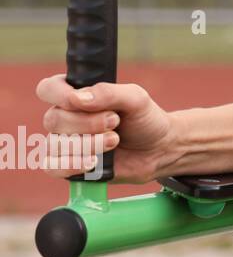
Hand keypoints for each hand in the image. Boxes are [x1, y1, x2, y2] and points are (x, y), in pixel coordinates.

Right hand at [36, 75, 174, 183]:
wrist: (159, 149)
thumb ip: (108, 93)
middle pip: (54, 119)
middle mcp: (65, 117)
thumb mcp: (135, 98)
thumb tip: (76, 98)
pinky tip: (93, 162)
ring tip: (114, 141)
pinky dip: (72, 165)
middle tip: (115, 122)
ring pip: (55, 144)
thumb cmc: (144, 119)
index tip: (80, 101)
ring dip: (88, 144)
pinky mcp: (68, 166)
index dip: (59, 95)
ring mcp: (64, 142)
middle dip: (87, 123)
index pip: (48, 89)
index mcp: (77, 95)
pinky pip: (52, 167)